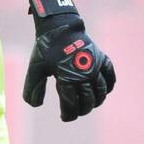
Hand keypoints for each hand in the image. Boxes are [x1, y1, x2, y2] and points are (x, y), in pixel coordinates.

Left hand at [23, 0, 114, 122]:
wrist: (60, 26)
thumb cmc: (46, 48)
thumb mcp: (35, 68)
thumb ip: (33, 88)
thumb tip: (35, 106)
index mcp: (67, 78)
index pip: (71, 105)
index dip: (68, 115)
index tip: (65, 117)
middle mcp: (84, 74)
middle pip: (88, 102)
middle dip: (82, 110)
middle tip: (76, 111)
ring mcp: (95, 66)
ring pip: (101, 92)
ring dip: (96, 101)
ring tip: (89, 103)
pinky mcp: (102, 58)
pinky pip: (110, 77)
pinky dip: (108, 86)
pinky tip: (102, 91)